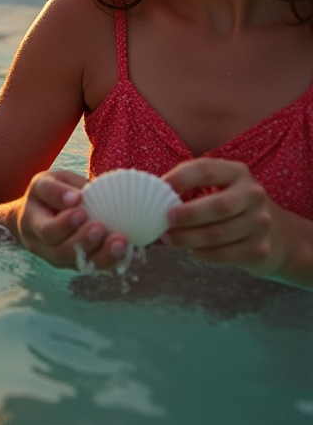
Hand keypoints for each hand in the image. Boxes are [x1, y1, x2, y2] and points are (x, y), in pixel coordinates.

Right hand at [13, 170, 133, 270]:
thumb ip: (67, 187)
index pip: (40, 212)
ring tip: (119, 242)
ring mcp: (50, 253)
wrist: (40, 215)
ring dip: (97, 253)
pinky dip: (108, 261)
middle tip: (99, 227)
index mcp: (31, 212)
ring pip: (69, 258)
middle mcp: (35, 236)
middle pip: (51, 240)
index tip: (78, 201)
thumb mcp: (55, 181)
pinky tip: (125, 252)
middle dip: (77, 236)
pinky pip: (88, 266)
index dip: (59, 214)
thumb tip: (81, 196)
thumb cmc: (54, 193)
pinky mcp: (69, 263)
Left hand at [163, 158, 289, 275]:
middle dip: (187, 215)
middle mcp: (253, 195)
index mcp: (237, 172)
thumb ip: (190, 185)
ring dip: (188, 238)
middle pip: (217, 206)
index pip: (206, 170)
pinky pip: (225, 254)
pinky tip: (192, 250)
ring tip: (168, 239)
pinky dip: (203, 253)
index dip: (180, 178)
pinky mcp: (260, 249)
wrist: (277, 235)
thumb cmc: (231, 206)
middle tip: (164, 220)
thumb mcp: (218, 186)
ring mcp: (261, 223)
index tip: (159, 187)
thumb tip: (146, 195)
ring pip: (218, 233)